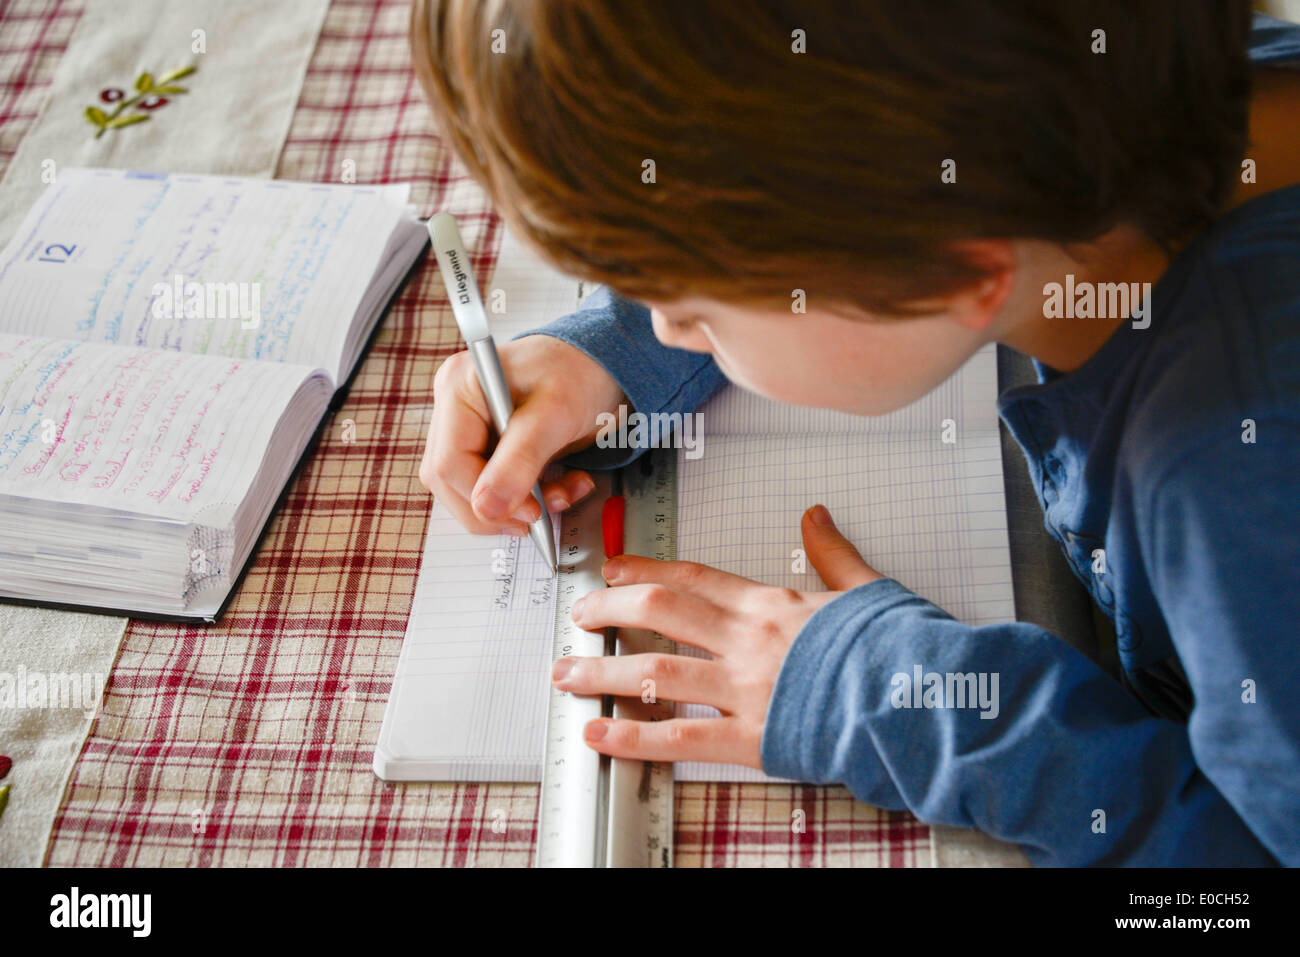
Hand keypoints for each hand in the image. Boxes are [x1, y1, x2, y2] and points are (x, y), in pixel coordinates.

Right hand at [420, 335, 627, 534]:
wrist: (600, 365)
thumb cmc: (578, 371)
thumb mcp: (555, 414)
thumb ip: (520, 460)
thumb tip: (485, 507)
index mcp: (459, 387)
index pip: (449, 463)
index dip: (484, 497)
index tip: (530, 512)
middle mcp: (454, 408)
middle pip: (451, 483)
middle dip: (501, 508)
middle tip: (543, 514)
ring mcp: (467, 429)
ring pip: (471, 492)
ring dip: (518, 508)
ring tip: (563, 494)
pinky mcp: (486, 447)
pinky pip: (493, 489)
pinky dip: (527, 499)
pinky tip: (559, 488)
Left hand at [552, 504, 883, 768]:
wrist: (924, 696)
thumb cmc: (897, 648)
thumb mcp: (864, 588)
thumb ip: (832, 553)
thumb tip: (816, 518)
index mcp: (770, 604)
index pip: (692, 578)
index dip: (645, 571)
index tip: (614, 571)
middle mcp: (746, 640)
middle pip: (658, 613)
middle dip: (609, 611)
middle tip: (580, 615)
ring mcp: (744, 688)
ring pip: (654, 672)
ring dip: (601, 672)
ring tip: (566, 673)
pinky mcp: (751, 736)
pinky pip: (678, 736)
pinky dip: (632, 738)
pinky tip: (598, 736)